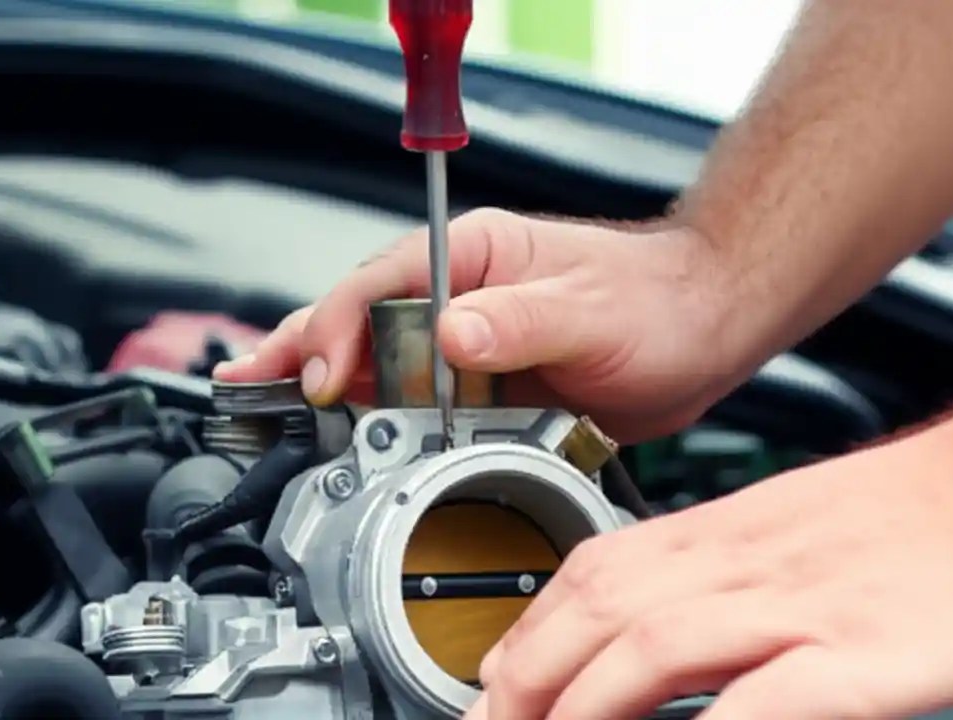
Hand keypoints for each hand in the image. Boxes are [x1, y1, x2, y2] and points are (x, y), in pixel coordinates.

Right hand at [216, 208, 738, 442]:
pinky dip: (369, 417)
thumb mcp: (592, 310)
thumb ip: (521, 322)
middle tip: (250, 385)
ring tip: (264, 409)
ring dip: (320, 384)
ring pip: (374, 360)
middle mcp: (458, 294)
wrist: (703, 331)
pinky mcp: (477, 385)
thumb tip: (453, 336)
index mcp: (473, 256)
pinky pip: (411, 400)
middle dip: (299, 351)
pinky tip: (337, 433)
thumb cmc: (657, 301)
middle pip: (357, 319)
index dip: (338, 329)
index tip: (321, 377)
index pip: (380, 285)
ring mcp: (463, 341)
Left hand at [467, 408, 952, 719]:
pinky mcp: (867, 653)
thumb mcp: (794, 533)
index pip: (593, 571)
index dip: (529, 630)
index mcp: (726, 530)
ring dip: (581, 706)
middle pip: (601, 609)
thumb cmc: (917, 520)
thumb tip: (655, 638)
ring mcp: (803, 604)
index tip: (493, 678)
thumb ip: (720, 576)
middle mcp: (746, 560)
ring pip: (655, 646)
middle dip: (526, 676)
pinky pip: (770, 694)